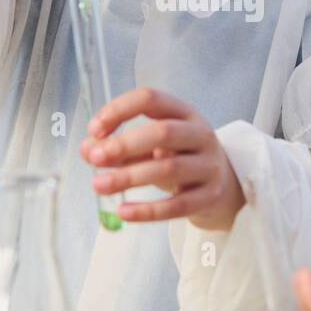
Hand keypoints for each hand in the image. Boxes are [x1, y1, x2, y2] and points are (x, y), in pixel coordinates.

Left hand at [79, 87, 246, 230]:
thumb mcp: (151, 148)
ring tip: (99, 185)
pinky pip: (178, 205)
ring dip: (129, 177)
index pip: (151, 99)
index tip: (94, 129)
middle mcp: (200, 134)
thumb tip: (87, 150)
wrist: (223, 187)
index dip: (120, 110)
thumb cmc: (180, 159)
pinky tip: (123, 212)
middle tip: (95, 159)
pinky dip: (148, 210)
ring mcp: (209, 165)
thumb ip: (119, 148)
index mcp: (184, 113)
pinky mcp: (210, 196)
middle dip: (125, 144)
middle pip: (163, 132)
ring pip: (168, 168)